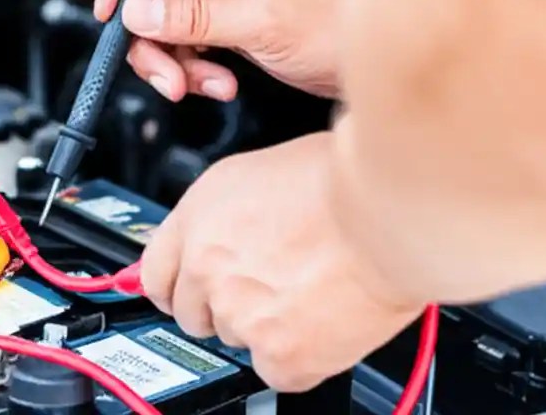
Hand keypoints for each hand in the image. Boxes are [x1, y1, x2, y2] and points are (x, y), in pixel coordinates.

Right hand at [95, 0, 349, 99]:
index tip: (111, 13)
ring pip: (168, 15)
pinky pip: (190, 35)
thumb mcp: (260, 21)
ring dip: (174, 57)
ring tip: (196, 84)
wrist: (384, 62)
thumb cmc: (343, 27)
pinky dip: (193, 64)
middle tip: (161, 72)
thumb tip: (137, 11)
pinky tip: (217, 82)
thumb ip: (192, 15)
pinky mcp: (235, 12)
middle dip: (153, 34)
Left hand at [138, 132, 423, 391]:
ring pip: (237, 339)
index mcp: (198, 217)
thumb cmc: (344, 179)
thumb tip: (221, 236)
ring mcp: (238, 314)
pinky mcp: (279, 355)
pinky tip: (325, 320)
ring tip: (311, 290)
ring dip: (268, 326)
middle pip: (193, 313)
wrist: (390, 208)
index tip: (190, 290)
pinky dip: (303, 357)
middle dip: (226, 305)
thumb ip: (225, 214)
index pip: (155, 274)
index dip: (180, 284)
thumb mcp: (259, 173)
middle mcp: (207, 266)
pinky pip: (277, 371)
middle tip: (273, 285)